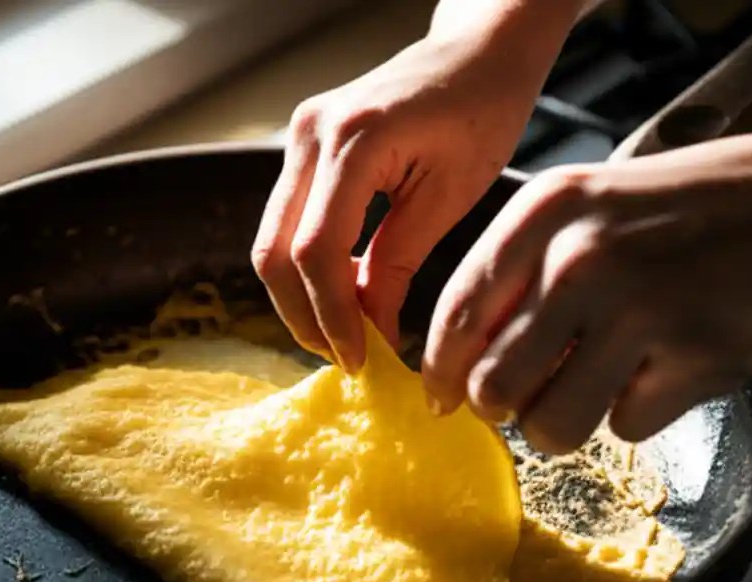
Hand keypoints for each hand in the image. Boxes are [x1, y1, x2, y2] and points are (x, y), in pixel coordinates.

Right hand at [251, 3, 582, 370]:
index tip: (361, 360)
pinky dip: (307, 266)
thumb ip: (398, 265)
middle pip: (274, 252)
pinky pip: (287, 220)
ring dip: (300, 296)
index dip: (333, 315)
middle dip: (304, 315)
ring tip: (343, 335)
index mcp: (354, 141)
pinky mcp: (303, 145)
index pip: (316, 251)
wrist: (476, 52)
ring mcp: (298, 136)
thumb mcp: (450, 197)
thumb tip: (371, 333)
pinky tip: (343, 295)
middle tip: (344, 358)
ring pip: (271, 241)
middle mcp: (309, 134)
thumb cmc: (481, 112)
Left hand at [422, 129, 751, 454]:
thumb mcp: (582, 208)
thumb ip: (515, 273)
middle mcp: (580, 260)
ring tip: (597, 384)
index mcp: (543, 215)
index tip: (443, 399)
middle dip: (504, 408)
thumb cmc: (684, 210)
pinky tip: (664, 365)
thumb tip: (458, 364)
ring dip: (565, 423)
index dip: (441, 373)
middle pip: (493, 386)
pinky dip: (639, 410)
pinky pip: (625, 427)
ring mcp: (638, 309)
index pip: (456, 317)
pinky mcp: (691, 357)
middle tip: (531, 395)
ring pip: (551, 424)